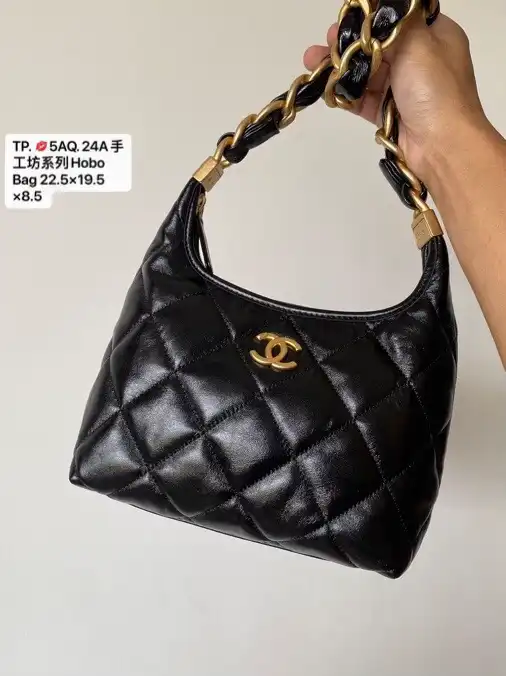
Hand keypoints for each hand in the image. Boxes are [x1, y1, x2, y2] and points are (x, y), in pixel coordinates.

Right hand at [304, 13, 489, 187]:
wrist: (442, 145)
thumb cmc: (435, 89)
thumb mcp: (419, 42)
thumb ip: (395, 22)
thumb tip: (379, 8)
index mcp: (435, 37)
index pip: (400, 19)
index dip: (374, 16)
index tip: (351, 17)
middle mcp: (420, 60)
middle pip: (379, 46)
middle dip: (350, 43)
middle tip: (328, 40)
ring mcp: (404, 89)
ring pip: (367, 73)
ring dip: (341, 67)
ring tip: (313, 60)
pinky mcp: (389, 114)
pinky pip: (363, 99)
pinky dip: (345, 93)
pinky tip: (325, 87)